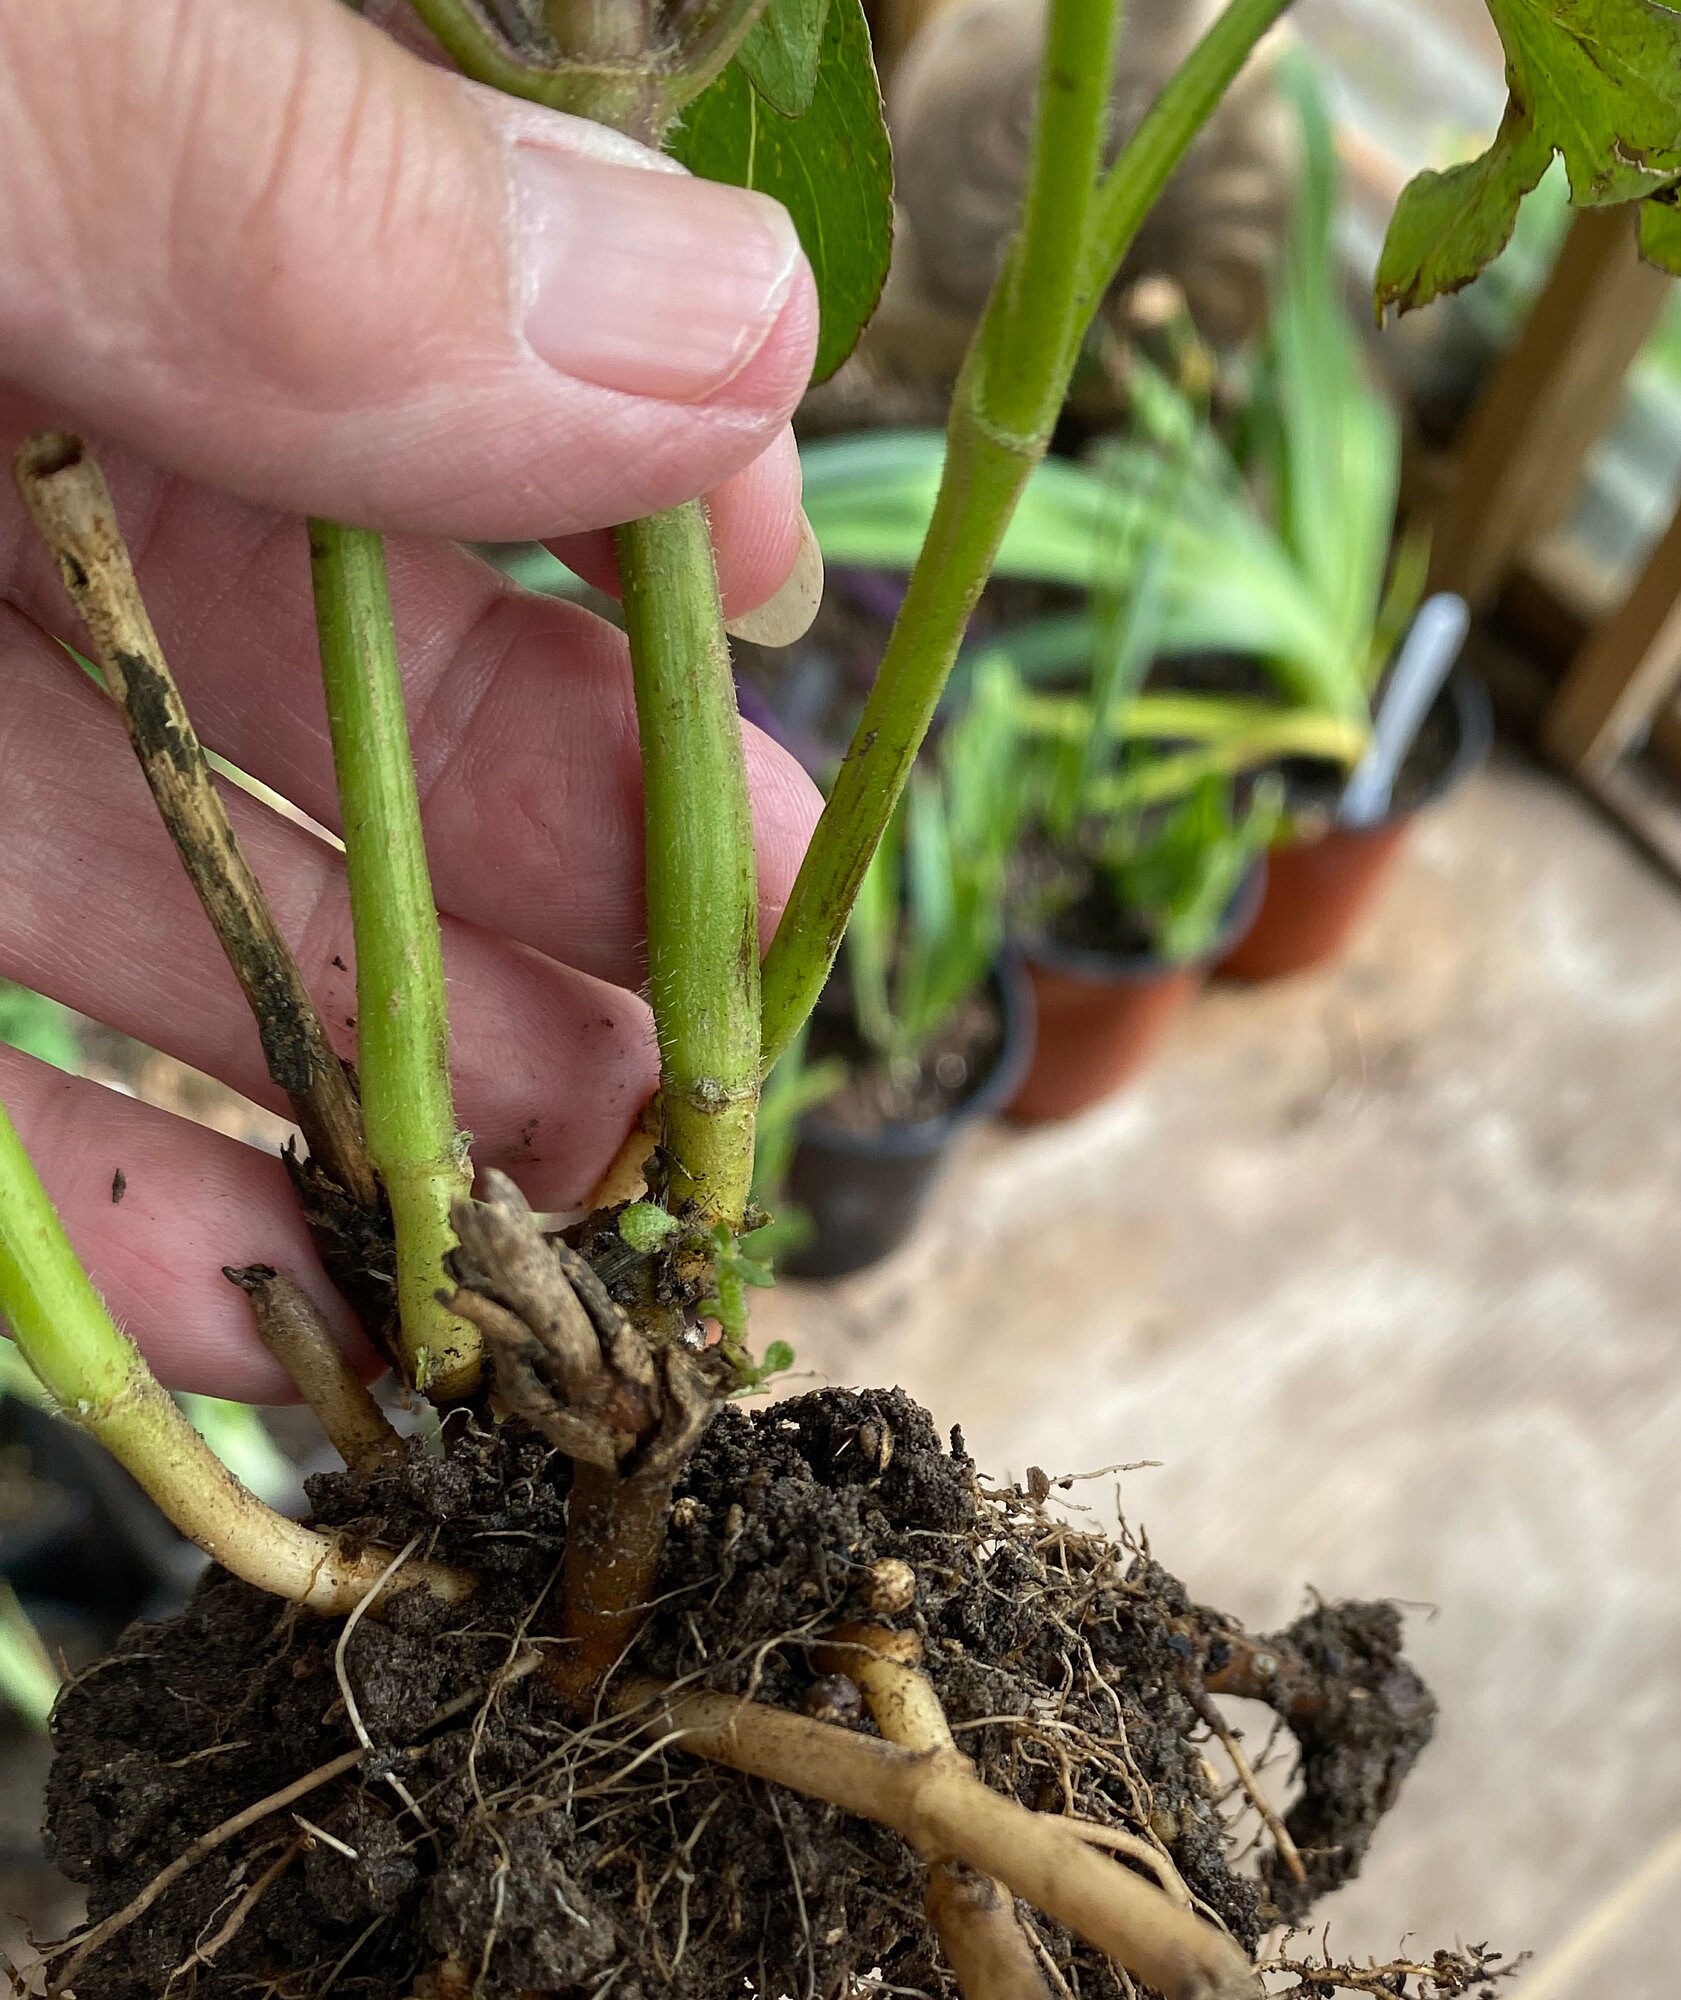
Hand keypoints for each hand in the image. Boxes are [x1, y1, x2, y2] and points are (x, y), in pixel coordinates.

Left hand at [0, 0, 823, 1396]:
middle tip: (731, 1014)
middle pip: (304, 655)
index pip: (384, 303)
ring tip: (584, 1211)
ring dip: (388, 1077)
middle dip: (551, 845)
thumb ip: (261, 171)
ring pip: (154, 895)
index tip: (775, 605)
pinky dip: (120, 1223)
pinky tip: (287, 1315)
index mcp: (46, 172)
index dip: (609, 459)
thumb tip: (726, 330)